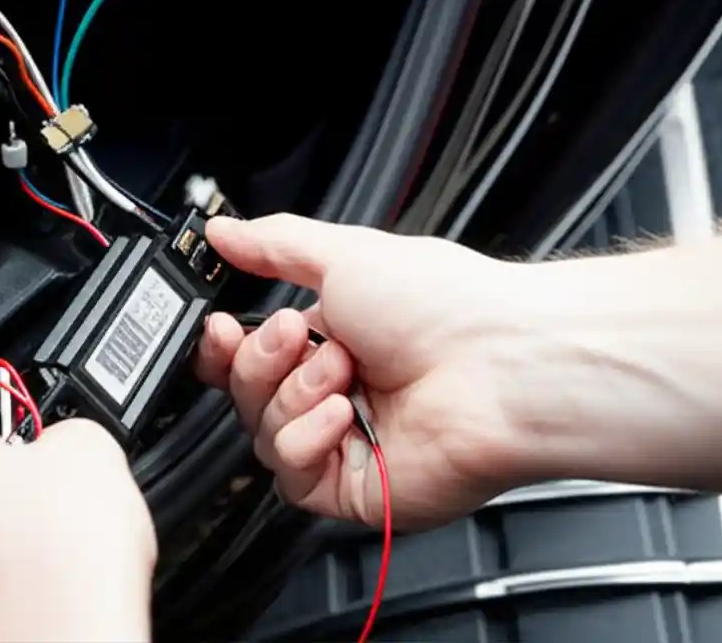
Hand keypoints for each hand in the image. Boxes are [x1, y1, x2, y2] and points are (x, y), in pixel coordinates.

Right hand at [196, 214, 548, 531]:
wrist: (502, 365)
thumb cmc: (449, 307)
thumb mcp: (346, 254)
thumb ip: (275, 245)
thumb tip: (225, 232)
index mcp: (334, 338)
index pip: (249, 355)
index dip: (225, 347)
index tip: (218, 327)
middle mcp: (339, 391)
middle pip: (248, 395)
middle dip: (260, 362)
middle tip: (293, 335)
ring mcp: (348, 442)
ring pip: (265, 434)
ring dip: (292, 397)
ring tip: (341, 372)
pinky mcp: (355, 489)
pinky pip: (293, 476)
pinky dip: (306, 441)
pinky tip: (342, 415)